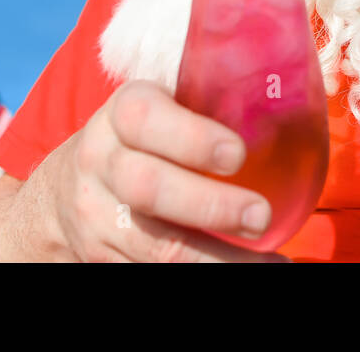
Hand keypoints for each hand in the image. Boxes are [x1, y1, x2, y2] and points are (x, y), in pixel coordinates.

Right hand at [38, 79, 289, 261]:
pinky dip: (198, 273)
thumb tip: (294, 86)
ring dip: (216, 259)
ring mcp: (97, 216)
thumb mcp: (159, 108)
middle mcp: (101, 161)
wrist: (66, 190)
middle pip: (149, 187)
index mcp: (122, 113)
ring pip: (154, 245)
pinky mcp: (101, 259)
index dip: (192, 137)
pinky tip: (238, 269)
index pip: (145, 117)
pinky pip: (149, 273)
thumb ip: (205, 99)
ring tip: (270, 263)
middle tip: (261, 216)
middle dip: (211, 206)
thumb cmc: (142, 140)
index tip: (239, 154)